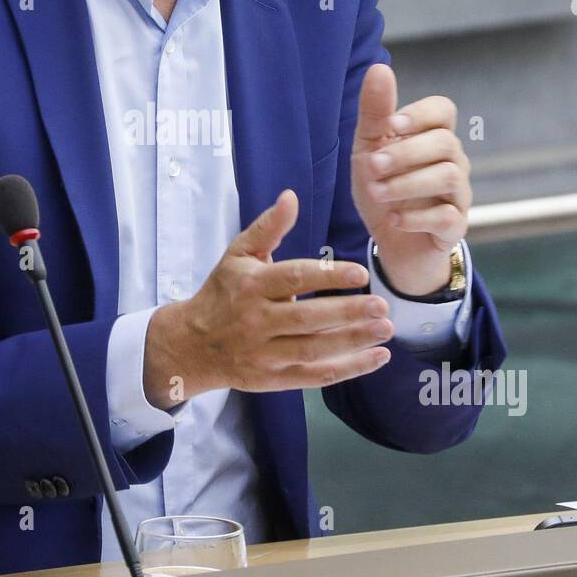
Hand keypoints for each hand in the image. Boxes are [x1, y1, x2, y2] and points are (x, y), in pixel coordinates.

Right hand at [142, 189, 393, 408]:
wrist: (191, 345)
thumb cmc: (222, 293)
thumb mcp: (238, 255)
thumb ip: (268, 228)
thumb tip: (291, 196)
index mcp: (250, 285)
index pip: (293, 279)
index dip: (328, 276)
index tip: (361, 273)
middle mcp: (256, 320)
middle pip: (307, 318)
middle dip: (347, 313)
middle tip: (382, 306)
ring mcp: (264, 353)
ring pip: (313, 349)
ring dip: (353, 341)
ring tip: (385, 329)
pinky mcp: (272, 379)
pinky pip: (314, 376)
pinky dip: (348, 369)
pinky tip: (377, 357)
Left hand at [351, 63, 470, 295]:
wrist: (389, 242)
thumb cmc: (383, 187)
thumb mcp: (369, 149)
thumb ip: (376, 112)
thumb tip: (379, 67)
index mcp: (431, 137)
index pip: (443, 110)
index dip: (421, 113)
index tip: (393, 124)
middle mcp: (452, 162)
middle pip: (445, 143)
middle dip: (405, 153)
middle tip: (371, 166)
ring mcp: (458, 195)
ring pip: (449, 176)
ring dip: (407, 184)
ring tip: (378, 192)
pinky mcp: (455, 227)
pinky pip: (448, 216)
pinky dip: (416, 217)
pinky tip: (393, 220)